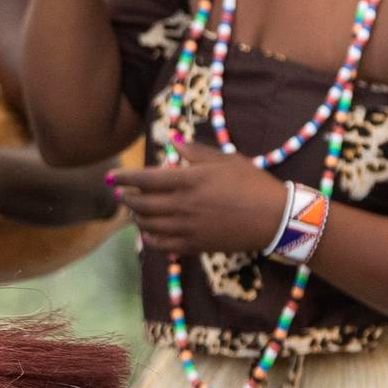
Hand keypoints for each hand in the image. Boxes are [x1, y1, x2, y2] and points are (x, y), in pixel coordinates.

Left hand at [109, 154, 291, 254]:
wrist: (275, 218)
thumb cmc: (252, 183)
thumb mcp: (226, 159)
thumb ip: (196, 152)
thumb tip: (172, 142)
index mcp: (189, 181)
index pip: (145, 179)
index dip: (125, 178)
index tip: (112, 177)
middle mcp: (182, 205)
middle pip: (141, 203)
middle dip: (126, 198)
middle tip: (120, 194)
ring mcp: (187, 228)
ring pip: (148, 224)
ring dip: (136, 216)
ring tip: (133, 210)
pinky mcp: (194, 246)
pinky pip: (161, 245)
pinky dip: (150, 238)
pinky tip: (148, 232)